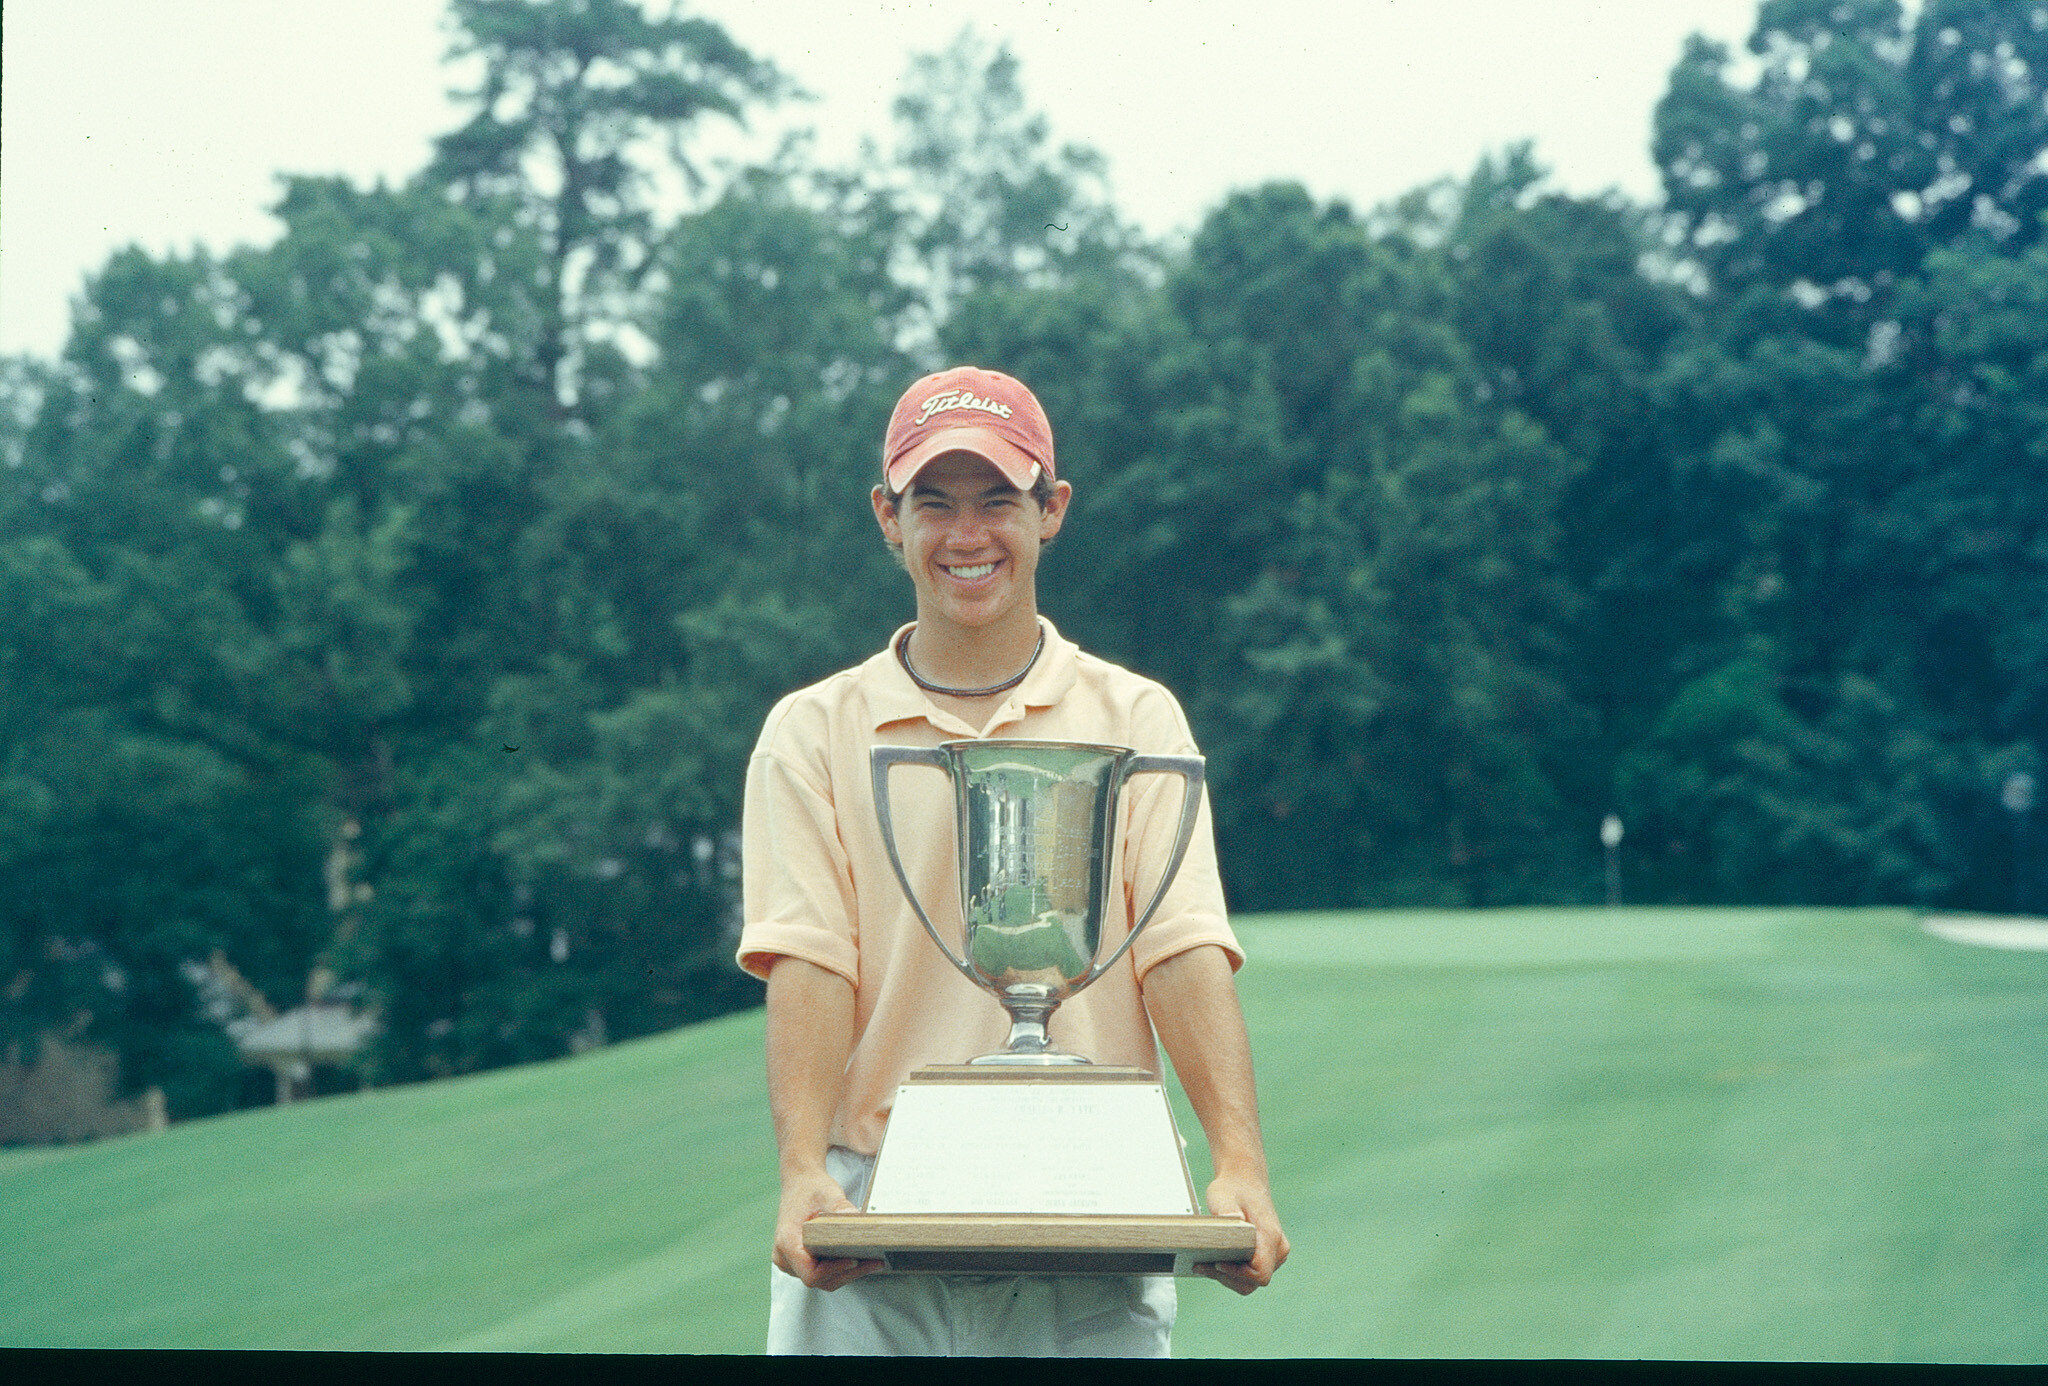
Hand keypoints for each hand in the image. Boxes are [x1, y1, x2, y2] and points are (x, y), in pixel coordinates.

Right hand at [773, 1167, 882, 1290]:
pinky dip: (840, 1269)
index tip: (854, 1260)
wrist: (800, 1183)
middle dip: (847, 1273)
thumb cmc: (811, 1188)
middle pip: (818, 1280)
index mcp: (786, 1242)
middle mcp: (784, 1257)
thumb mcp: (828, 1194)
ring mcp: (790, 1262)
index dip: (834, 1270)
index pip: (811, 1273)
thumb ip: (841, 1208)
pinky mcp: (799, 1262)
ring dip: (846, 1274)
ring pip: (821, 1280)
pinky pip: (821, 1273)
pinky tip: (860, 1259)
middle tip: (874, 1262)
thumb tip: (859, 1222)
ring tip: (872, 1262)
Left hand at [1196, 1171, 1288, 1294]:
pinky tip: (1213, 1262)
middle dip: (1228, 1278)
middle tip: (1202, 1266)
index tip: (1218, 1263)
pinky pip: (1250, 1273)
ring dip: (1228, 1278)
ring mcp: (1274, 1254)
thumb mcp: (1224, 1196)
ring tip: (1203, 1265)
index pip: (1260, 1273)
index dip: (1238, 1274)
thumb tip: (1232, 1221)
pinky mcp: (1266, 1255)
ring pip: (1251, 1281)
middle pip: (1254, 1282)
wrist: (1243, 1181)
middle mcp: (1277, 1249)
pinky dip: (1231, 1272)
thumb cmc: (1233, 1188)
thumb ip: (1228, 1212)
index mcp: (1270, 1236)